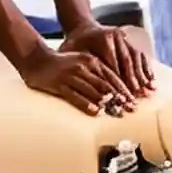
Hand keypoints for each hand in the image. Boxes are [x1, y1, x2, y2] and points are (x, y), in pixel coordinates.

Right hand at [19, 46, 136, 115]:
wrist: (37, 59)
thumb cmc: (62, 64)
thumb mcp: (82, 63)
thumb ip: (97, 72)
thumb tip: (113, 90)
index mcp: (92, 61)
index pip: (113, 76)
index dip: (125, 89)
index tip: (134, 100)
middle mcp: (84, 66)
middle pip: (106, 84)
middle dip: (120, 98)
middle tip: (131, 109)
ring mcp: (72, 74)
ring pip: (93, 90)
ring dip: (106, 102)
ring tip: (117, 112)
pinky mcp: (59, 83)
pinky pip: (75, 95)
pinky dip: (86, 104)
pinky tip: (95, 111)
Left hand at [60, 23, 155, 97]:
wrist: (83, 27)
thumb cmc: (74, 43)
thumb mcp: (72, 51)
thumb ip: (79, 65)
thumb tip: (83, 83)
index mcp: (104, 38)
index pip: (113, 62)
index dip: (117, 80)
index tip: (120, 95)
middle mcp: (118, 36)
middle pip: (127, 61)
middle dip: (133, 80)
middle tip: (137, 96)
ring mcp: (126, 37)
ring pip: (136, 58)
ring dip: (143, 75)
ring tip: (148, 90)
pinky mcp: (130, 41)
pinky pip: (140, 55)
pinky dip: (146, 68)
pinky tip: (151, 80)